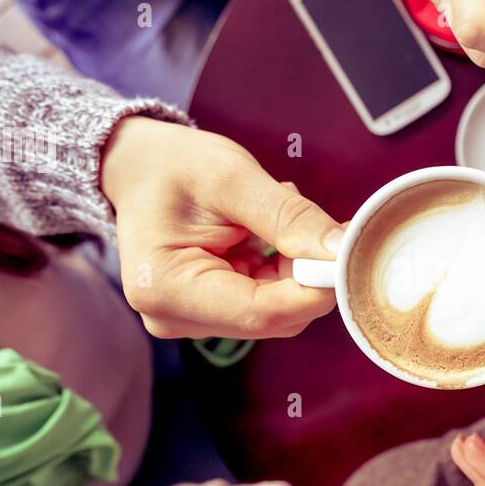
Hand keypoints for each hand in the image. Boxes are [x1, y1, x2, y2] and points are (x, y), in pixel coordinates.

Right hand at [100, 116, 340, 338]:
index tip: (348, 251)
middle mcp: (175, 317)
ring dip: (293, 267)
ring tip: (274, 217)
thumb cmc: (171, 165)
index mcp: (167, 289)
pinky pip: (266, 300)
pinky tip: (264, 233)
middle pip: (274, 316)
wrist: (135, 167)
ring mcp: (191, 320)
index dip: (316, 287)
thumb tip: (340, 250)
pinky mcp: (209, 312)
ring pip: (277, 310)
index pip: (264, 312)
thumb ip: (288, 217)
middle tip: (322, 224)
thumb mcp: (232, 177)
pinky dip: (280, 268)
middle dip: (307, 273)